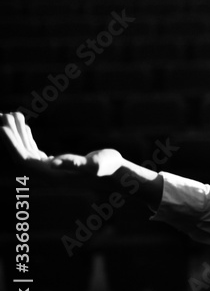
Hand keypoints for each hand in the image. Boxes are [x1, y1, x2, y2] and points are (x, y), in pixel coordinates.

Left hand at [1, 112, 123, 178]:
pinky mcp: (55, 165)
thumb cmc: (108, 168)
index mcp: (51, 175)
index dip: (11, 144)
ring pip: (26, 151)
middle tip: (3, 115)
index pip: (22, 160)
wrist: (118, 174)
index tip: (2, 126)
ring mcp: (49, 170)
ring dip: (18, 133)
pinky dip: (27, 138)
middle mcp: (46, 174)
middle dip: (10, 135)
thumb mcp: (94, 165)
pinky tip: (24, 128)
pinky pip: (34, 152)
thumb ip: (74, 164)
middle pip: (20, 155)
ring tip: (12, 115)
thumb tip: (53, 162)